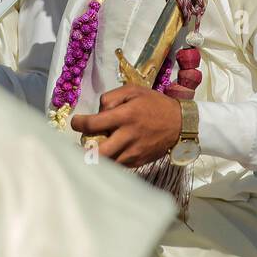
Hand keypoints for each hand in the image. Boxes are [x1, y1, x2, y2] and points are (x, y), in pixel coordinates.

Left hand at [70, 82, 192, 166]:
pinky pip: (118, 166)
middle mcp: (128, 136)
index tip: (76, 122)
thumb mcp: (133, 90)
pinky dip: (110, 161)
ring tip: (93, 148)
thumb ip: (111, 97)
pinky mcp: (138, 162)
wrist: (180, 124)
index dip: (79, 123)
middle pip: (98, 153)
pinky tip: (109, 153)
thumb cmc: (154, 104)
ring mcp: (133, 152)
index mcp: (125, 116)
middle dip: (83, 151)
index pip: (94, 124)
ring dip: (96, 156)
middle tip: (78, 145)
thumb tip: (98, 111)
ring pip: (107, 162)